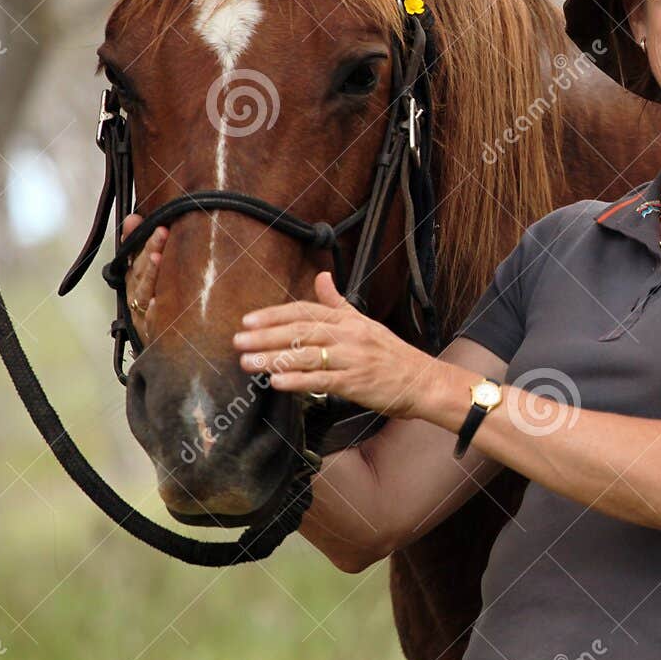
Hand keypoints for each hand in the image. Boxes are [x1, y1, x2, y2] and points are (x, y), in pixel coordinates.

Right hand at [121, 213, 167, 344]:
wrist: (155, 344)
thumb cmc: (151, 304)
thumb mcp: (143, 275)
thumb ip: (138, 246)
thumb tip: (133, 217)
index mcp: (134, 278)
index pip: (131, 254)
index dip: (133, 237)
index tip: (137, 220)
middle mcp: (135, 292)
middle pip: (140, 268)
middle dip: (149, 248)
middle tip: (161, 231)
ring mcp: (142, 311)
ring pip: (144, 290)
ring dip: (150, 273)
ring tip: (157, 257)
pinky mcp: (151, 330)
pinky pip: (153, 320)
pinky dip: (153, 311)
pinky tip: (157, 302)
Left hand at [232, 272, 439, 417]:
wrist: (422, 381)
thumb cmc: (392, 354)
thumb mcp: (366, 322)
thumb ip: (338, 302)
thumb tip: (322, 276)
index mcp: (349, 320)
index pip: (305, 311)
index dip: (274, 315)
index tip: (248, 320)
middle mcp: (349, 335)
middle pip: (300, 331)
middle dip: (265, 336)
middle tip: (238, 341)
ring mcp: (352, 359)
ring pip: (306, 355)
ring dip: (274, 358)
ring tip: (248, 363)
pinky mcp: (356, 383)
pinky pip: (322, 380)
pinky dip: (298, 380)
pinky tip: (277, 381)